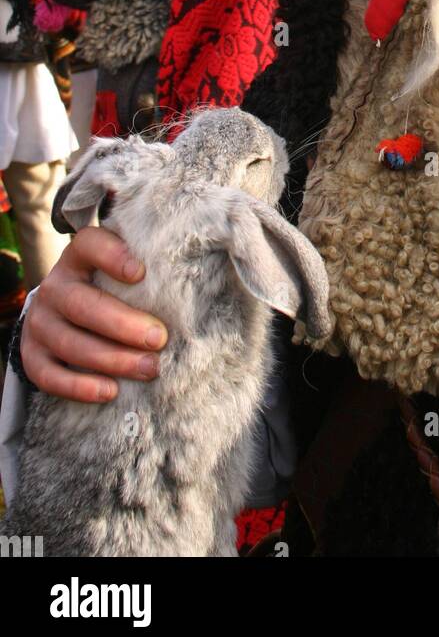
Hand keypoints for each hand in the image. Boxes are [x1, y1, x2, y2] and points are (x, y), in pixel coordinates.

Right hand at [20, 227, 167, 402]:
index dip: (112, 255)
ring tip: (149, 369)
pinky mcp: (31, 355)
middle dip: (124, 324)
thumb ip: (148, 265)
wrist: (60, 312)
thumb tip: (209, 268)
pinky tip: (110, 391)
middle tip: (160, 339)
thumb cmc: (107, 288)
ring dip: (112, 359)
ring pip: (71, 343)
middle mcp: (55, 287)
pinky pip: (49, 375)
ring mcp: (40, 323)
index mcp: (77, 258)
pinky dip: (79, 386)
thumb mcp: (120, 269)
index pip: (88, 244)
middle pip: (83, 304)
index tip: (141, 272)